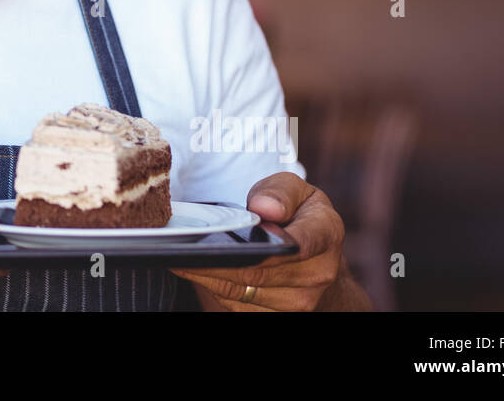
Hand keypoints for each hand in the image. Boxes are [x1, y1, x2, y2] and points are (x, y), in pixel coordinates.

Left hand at [170, 173, 345, 310]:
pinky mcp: (276, 314)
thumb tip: (264, 209)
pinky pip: (236, 304)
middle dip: (217, 259)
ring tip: (178, 255)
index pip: (301, 241)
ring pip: (242, 290)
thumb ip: (280, 191)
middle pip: (260, 270)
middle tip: (182, 246)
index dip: (269, 244)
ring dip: (207, 274)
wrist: (315, 258)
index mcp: (326, 233)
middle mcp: (318, 273)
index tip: (233, 241)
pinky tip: (190, 269)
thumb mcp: (295, 189)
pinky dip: (211, 286)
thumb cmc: (299, 214)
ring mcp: (299, 300)